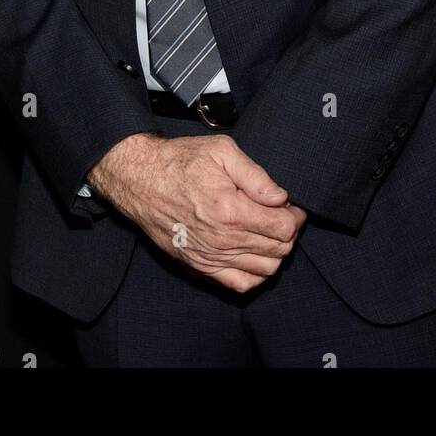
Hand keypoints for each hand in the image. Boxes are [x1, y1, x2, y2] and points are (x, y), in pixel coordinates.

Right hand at [87, 131, 306, 292]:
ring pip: (264, 270)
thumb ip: (256, 176)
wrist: (140, 180)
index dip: (295, 216)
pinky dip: (255, 274)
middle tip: (281, 216)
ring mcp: (211, 257)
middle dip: (288, 233)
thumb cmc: (179, 162)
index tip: (292, 206)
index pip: (283, 228)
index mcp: (231, 211)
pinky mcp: (199, 266)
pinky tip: (254, 255)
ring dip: (275, 253)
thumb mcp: (221, 151)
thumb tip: (281, 198)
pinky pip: (240, 284)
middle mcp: (223, 240)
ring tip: (268, 232)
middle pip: (278, 250)